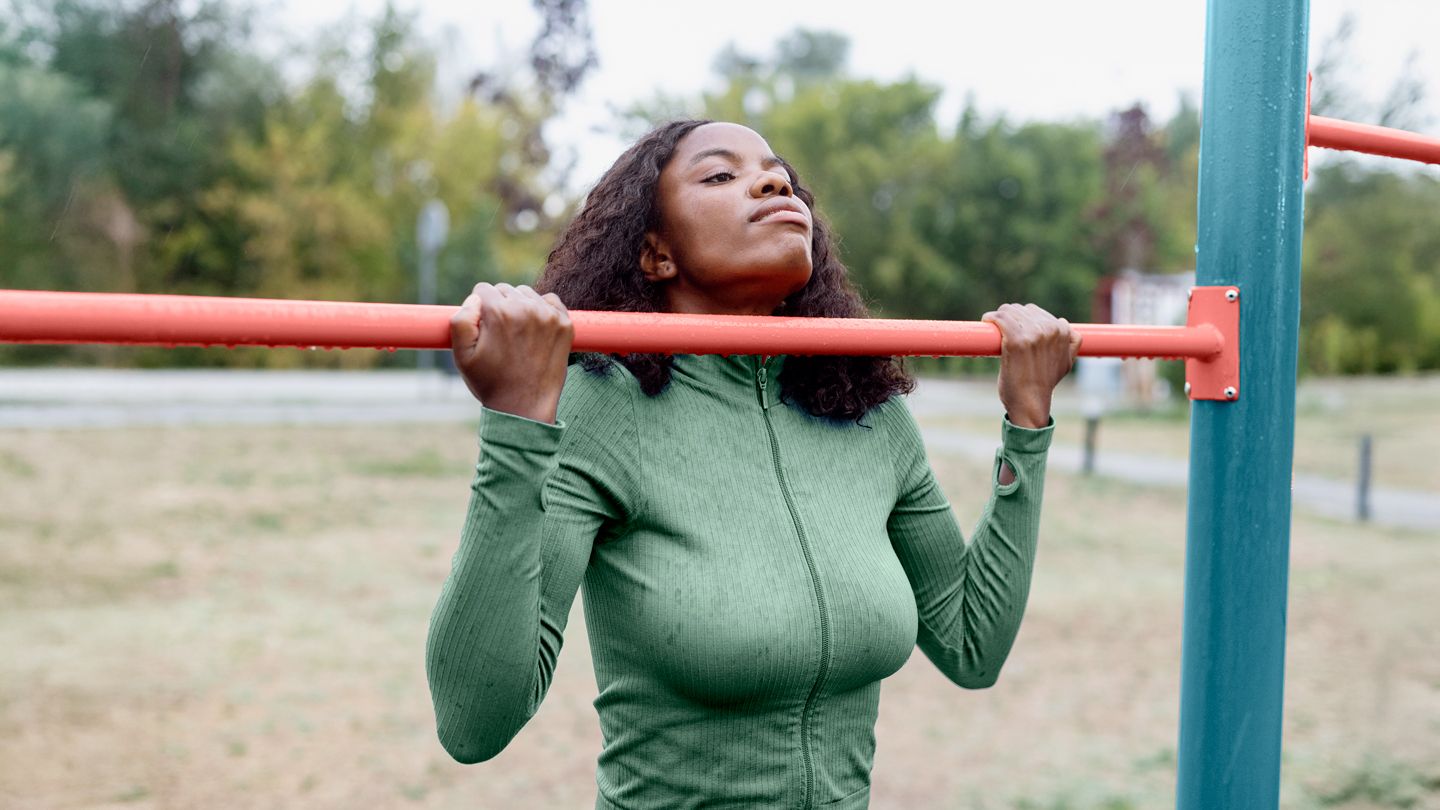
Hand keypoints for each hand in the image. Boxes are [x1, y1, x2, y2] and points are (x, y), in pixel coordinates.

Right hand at [450, 283, 573, 423]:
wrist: (525, 408)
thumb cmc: (491, 383)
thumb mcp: (462, 355)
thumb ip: (461, 320)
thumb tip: (475, 299)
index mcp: (499, 312)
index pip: (483, 290)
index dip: (479, 309)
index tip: (484, 329)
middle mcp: (526, 308)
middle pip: (505, 290)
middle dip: (499, 306)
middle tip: (500, 336)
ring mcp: (549, 316)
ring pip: (527, 294)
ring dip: (520, 307)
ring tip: (517, 335)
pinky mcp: (565, 324)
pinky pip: (551, 301)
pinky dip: (543, 310)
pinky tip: (535, 332)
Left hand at [981, 303, 1081, 428]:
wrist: (1030, 402)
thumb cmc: (1043, 384)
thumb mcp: (1066, 363)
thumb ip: (1070, 345)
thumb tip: (1071, 334)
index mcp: (1062, 332)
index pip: (1037, 312)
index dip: (1023, 320)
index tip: (1014, 329)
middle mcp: (1050, 330)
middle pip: (1023, 310)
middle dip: (1011, 318)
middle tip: (1003, 331)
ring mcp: (1033, 334)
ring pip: (1010, 310)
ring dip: (999, 317)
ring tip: (994, 326)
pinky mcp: (1016, 340)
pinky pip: (1000, 318)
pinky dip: (991, 317)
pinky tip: (987, 321)